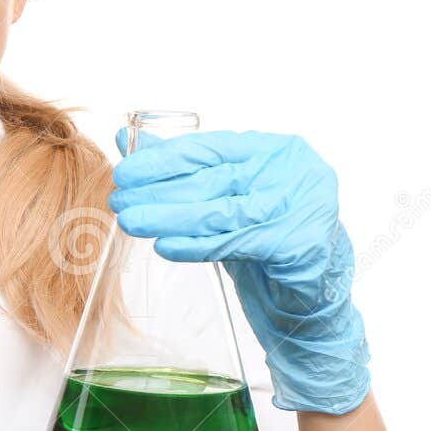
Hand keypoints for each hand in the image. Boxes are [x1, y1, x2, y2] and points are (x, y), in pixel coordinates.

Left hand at [109, 127, 369, 414]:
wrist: (311, 291)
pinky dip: (194, 246)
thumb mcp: (223, 197)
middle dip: (159, 190)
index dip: (164, 159)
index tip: (125, 171)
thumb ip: (180, 167)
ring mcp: (300, 207)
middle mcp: (293, 172)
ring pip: (219, 211)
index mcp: (276, 149)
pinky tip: (164, 247)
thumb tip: (125, 139)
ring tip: (130, 222)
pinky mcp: (298, 245)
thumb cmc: (265, 236)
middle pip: (212, 179)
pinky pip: (233, 244)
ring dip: (168, 217)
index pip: (211, 147)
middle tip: (119, 200)